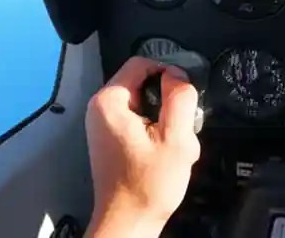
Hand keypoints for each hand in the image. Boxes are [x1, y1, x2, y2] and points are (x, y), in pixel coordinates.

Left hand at [85, 57, 200, 237]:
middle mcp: (100, 109)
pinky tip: (164, 154)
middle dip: (168, 103)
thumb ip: (180, 98)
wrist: (129, 223)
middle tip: (180, 129)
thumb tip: (179, 75)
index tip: (184, 96)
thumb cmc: (148, 186)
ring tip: (172, 146)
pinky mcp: (110, 139)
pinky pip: (139, 121)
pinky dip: (156, 133)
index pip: (142, 63)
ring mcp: (103, 125)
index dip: (169, 72)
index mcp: (110, 102)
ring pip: (145, 104)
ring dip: (165, 121)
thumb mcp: (176, 138)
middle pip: (144, 84)